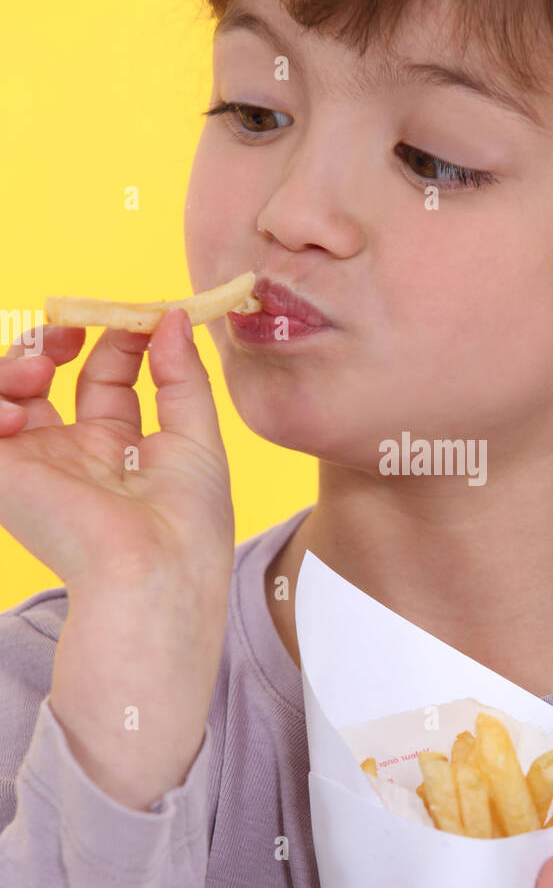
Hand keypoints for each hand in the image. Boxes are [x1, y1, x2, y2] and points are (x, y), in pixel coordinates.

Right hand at [0, 309, 233, 590]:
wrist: (155, 570)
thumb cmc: (187, 523)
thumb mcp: (198, 438)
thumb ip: (183, 376)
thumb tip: (174, 317)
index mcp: (117, 447)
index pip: (105, 376)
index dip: (117, 339)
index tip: (137, 318)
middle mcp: (70, 452)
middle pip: (44, 375)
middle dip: (55, 339)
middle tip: (71, 332)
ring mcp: (32, 461)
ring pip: (2, 389)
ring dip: (14, 361)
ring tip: (40, 371)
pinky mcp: (1, 474)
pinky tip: (18, 412)